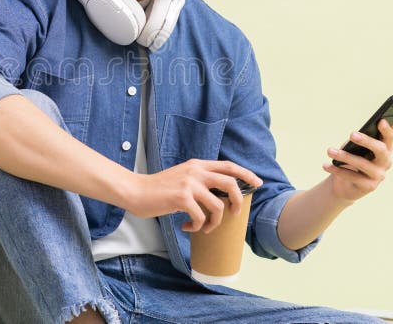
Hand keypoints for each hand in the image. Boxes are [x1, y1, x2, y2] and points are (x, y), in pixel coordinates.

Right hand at [123, 159, 261, 233]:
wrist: (135, 191)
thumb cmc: (158, 189)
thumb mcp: (182, 177)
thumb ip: (198, 180)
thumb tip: (218, 196)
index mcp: (197, 164)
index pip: (228, 166)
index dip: (246, 174)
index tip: (257, 183)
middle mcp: (195, 171)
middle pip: (230, 183)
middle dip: (238, 200)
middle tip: (235, 213)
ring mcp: (189, 183)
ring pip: (218, 205)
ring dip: (215, 221)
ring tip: (204, 227)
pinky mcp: (182, 198)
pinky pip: (201, 217)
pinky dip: (198, 226)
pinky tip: (187, 226)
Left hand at [323, 119, 392, 201]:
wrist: (345, 186)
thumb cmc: (351, 161)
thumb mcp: (354, 149)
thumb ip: (358, 140)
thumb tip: (355, 134)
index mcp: (385, 150)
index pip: (389, 138)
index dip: (387, 130)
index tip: (381, 120)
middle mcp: (386, 162)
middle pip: (380, 150)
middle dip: (366, 141)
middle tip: (352, 134)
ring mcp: (379, 175)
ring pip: (363, 164)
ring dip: (344, 156)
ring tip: (329, 150)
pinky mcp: (369, 187)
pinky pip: (352, 176)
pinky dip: (337, 170)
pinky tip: (326, 165)